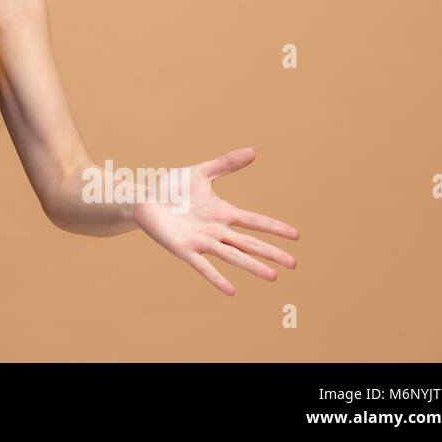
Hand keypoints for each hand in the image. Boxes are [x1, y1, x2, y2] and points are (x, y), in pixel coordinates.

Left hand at [130, 147, 298, 295]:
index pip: (254, 221)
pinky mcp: (184, 249)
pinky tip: (232, 290)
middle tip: (294, 264)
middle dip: (271, 252)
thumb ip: (226, 164)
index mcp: (223, 212)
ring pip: (232, 255)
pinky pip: (203, 266)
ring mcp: (202, 241)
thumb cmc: (173, 188)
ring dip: (252, 266)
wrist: (145, 201)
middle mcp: (216, 230)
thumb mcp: (201, 173)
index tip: (296, 235)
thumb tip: (253, 151)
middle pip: (249, 243)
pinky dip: (216, 277)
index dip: (274, 227)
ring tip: (273, 277)